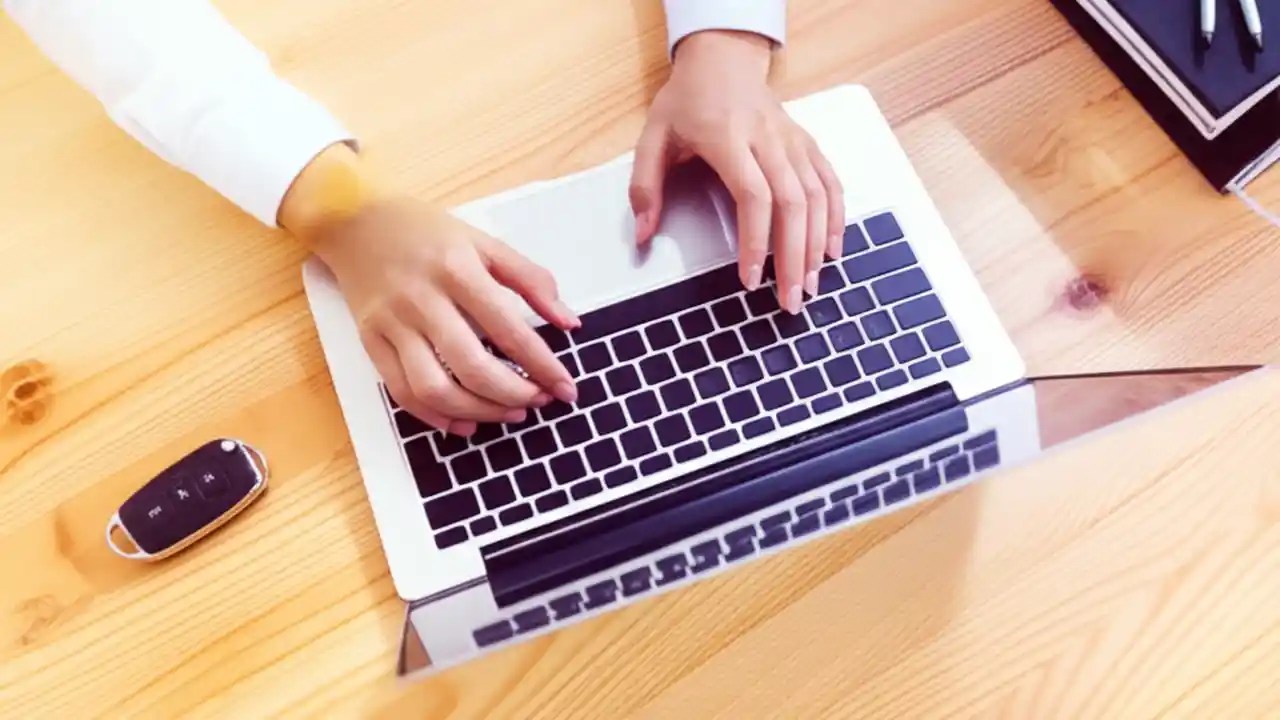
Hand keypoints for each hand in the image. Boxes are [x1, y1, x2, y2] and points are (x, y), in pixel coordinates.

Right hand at [281, 147, 579, 435]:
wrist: (355, 221)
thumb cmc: (426, 232)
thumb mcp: (484, 242)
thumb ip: (531, 280)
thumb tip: (569, 323)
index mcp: (457, 269)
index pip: (508, 329)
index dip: (542, 365)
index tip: (566, 387)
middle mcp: (423, 299)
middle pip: (472, 366)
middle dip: (514, 394)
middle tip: (538, 401)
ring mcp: (392, 323)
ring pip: (435, 387)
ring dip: (478, 411)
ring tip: (508, 413)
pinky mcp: (370, 341)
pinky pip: (401, 392)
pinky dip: (435, 416)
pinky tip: (464, 422)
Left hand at [629, 30, 844, 313]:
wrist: (722, 58)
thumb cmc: (686, 101)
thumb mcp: (653, 137)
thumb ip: (645, 187)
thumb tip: (642, 235)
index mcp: (729, 138)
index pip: (753, 196)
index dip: (756, 241)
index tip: (751, 279)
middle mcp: (768, 139)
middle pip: (793, 203)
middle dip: (795, 257)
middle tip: (791, 300)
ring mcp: (793, 140)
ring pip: (817, 196)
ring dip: (817, 245)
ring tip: (811, 286)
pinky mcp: (807, 143)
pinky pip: (829, 182)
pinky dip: (835, 218)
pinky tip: (832, 250)